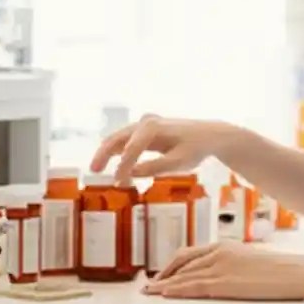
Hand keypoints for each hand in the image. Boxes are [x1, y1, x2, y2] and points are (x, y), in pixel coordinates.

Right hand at [90, 113, 219, 182]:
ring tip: (98, 169)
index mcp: (153, 127)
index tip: (117, 182)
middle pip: (118, 138)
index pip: (131, 148)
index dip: (122, 166)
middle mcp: (146, 122)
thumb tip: (131, 173)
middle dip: (104, 154)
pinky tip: (112, 162)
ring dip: (109, 152)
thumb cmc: (196, 148)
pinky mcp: (148, 130)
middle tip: (94, 171)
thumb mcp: (178, 162)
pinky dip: (119, 151)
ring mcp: (146, 124)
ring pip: (120, 138)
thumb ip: (155, 167)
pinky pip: (128, 140)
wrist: (210, 135)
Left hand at [143, 242, 303, 300]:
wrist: (293, 271)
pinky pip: (193, 286)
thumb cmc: (279, 268)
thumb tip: (220, 274)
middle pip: (182, 262)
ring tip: (151, 291)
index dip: (172, 264)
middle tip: (151, 284)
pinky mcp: (223, 282)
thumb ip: (231, 263)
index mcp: (225, 245)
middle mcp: (219, 252)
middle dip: (164, 273)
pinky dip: (176, 289)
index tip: (163, 272)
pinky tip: (166, 293)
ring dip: (164, 284)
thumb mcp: (250, 259)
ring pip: (184, 275)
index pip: (190, 253)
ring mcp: (220, 266)